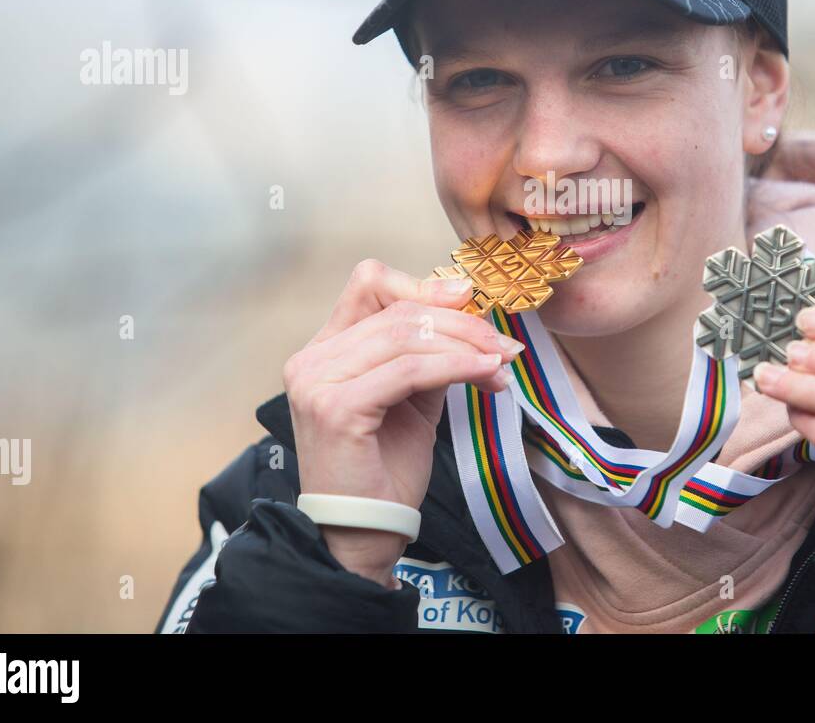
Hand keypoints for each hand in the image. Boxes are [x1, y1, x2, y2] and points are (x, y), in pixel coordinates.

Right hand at [282, 259, 523, 580]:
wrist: (364, 531)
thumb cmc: (385, 468)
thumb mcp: (412, 395)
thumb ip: (428, 351)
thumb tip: (468, 307)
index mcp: (324, 349)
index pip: (369, 284)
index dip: (422, 286)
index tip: (469, 299)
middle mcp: (312, 359)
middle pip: (398, 310)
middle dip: (462, 324)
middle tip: (503, 346)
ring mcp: (318, 382)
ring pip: (407, 336)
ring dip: (466, 346)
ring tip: (501, 363)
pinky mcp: (337, 407)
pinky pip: (410, 371)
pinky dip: (456, 367)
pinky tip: (485, 376)